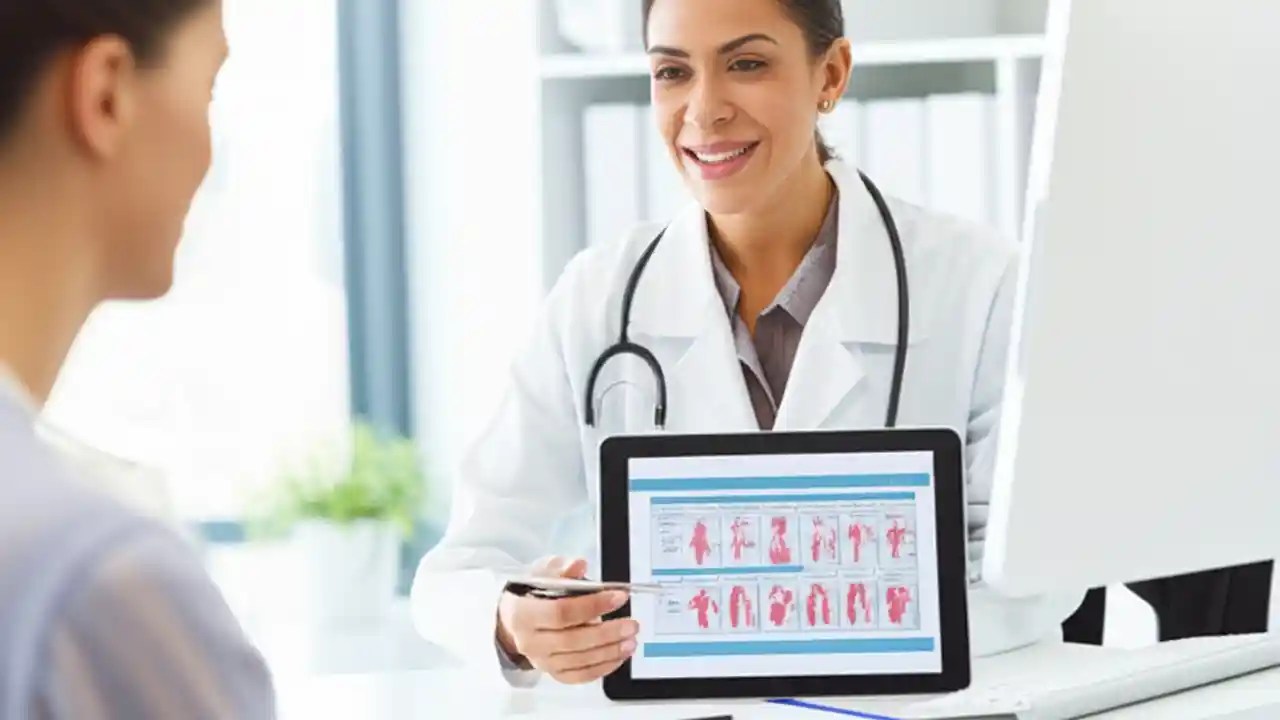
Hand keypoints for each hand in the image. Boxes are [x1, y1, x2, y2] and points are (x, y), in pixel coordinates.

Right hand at [496, 556, 638, 683]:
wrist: (515, 619)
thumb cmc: (532, 594)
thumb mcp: (544, 572)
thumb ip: (562, 568)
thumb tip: (579, 565)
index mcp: (523, 613)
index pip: (561, 612)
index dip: (592, 605)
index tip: (618, 597)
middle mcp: (530, 642)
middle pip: (573, 641)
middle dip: (607, 633)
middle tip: (632, 624)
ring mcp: (542, 660)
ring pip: (579, 661)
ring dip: (610, 651)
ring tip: (631, 640)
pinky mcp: (553, 672)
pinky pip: (580, 676)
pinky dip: (603, 668)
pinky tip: (620, 655)